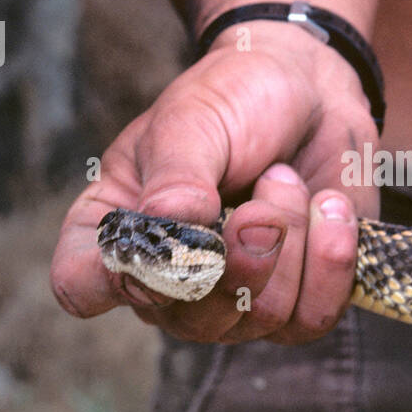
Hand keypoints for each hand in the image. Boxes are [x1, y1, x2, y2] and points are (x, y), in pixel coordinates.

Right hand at [50, 21, 379, 343]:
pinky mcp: (295, 302)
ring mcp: (232, 300)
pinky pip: (311, 318)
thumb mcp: (192, 121)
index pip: (81, 288)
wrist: (312, 93)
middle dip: (240, 252)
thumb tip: (173, 232)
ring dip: (290, 238)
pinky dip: (330, 261)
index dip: (117, 277)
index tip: (162, 236)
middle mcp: (167, 280)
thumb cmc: (234, 100)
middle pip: (186, 318)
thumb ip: (177, 178)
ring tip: (290, 179)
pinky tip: (330, 209)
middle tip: (268, 186)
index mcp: (116, 229)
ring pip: (258, 318)